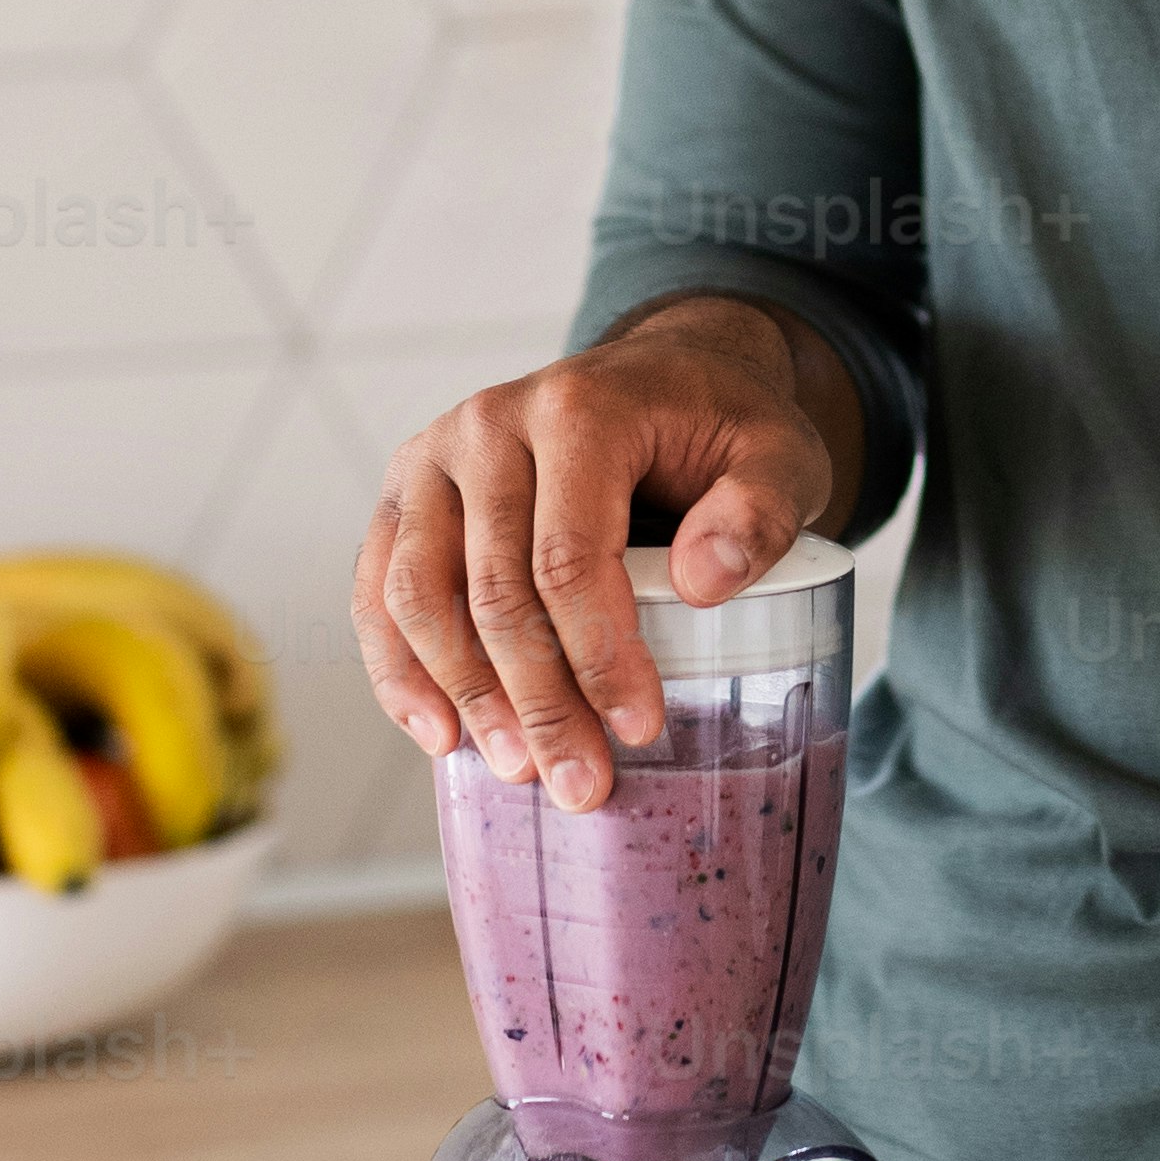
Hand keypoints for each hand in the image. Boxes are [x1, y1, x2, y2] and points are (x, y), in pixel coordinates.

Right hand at [353, 293, 861, 810]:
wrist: (660, 377)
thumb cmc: (716, 425)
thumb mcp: (779, 452)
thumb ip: (760, 510)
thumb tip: (703, 584)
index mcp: (577, 407)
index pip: (569, 554)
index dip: (598, 653)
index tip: (639, 728)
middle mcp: (489, 423)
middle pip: (492, 585)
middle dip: (536, 700)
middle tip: (580, 783)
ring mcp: (433, 457)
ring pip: (419, 595)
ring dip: (466, 696)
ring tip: (519, 770)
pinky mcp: (405, 494)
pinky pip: (379, 592)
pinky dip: (400, 671)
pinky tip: (440, 735)